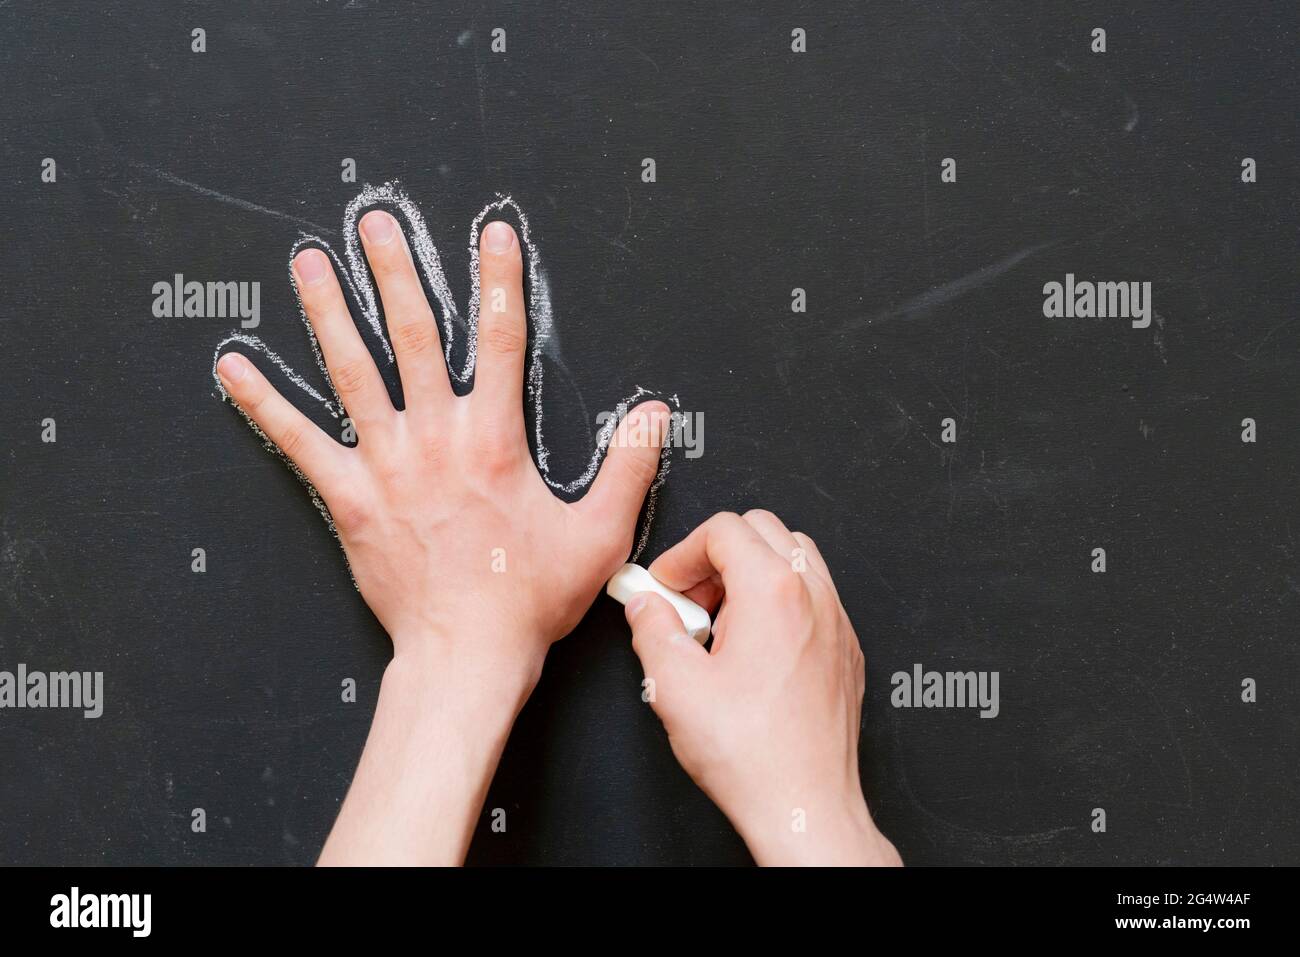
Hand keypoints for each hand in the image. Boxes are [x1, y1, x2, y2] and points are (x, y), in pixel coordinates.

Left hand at [216, 212, 668, 681]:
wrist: (467, 651)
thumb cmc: (527, 598)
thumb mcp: (599, 533)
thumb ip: (629, 467)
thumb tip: (653, 413)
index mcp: (494, 439)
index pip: (502, 339)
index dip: (499, 280)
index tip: (493, 234)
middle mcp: (435, 438)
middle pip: (414, 336)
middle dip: (395, 272)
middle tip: (375, 223)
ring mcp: (386, 464)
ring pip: (353, 371)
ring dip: (329, 312)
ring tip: (306, 263)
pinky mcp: (348, 496)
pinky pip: (298, 441)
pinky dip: (265, 403)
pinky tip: (234, 369)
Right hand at [623, 510, 900, 865]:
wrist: (804, 804)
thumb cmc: (753, 754)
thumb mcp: (673, 685)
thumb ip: (652, 629)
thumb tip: (647, 607)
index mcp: (772, 591)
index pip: (724, 528)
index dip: (683, 553)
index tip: (667, 586)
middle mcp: (813, 597)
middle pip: (764, 530)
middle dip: (718, 555)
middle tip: (691, 599)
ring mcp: (837, 622)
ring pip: (795, 558)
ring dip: (752, 573)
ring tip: (722, 621)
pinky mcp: (846, 650)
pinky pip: (814, 597)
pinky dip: (781, 601)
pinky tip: (754, 647)